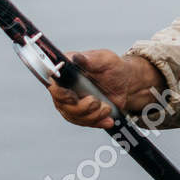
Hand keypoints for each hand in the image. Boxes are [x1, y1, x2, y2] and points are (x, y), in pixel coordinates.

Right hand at [46, 49, 163, 130]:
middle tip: (96, 101)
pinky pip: (84, 122)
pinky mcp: (81, 113)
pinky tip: (108, 119)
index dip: (60, 93)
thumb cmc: (114, 68)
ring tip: (107, 107)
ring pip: (73, 116)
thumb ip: (90, 59)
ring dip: (92, 115)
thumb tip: (75, 57)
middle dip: (81, 107)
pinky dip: (97, 122)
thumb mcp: (105, 59)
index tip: (73, 98)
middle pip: (61, 104)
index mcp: (67, 70)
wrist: (125, 83)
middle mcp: (65, 86)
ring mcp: (71, 101)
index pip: (53, 83)